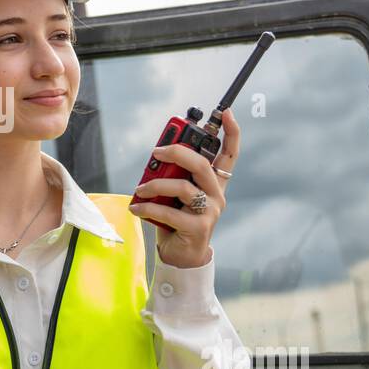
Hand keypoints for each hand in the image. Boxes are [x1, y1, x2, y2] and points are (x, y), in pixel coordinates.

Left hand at [128, 108, 240, 267]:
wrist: (182, 256)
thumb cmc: (176, 219)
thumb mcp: (175, 193)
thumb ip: (173, 174)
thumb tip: (158, 155)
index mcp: (214, 182)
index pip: (230, 153)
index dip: (231, 132)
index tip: (227, 112)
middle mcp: (217, 195)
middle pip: (203, 164)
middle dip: (178, 152)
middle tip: (156, 151)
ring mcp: (210, 211)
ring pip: (183, 187)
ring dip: (155, 185)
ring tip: (140, 190)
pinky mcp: (199, 228)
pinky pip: (170, 211)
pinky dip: (149, 207)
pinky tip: (137, 208)